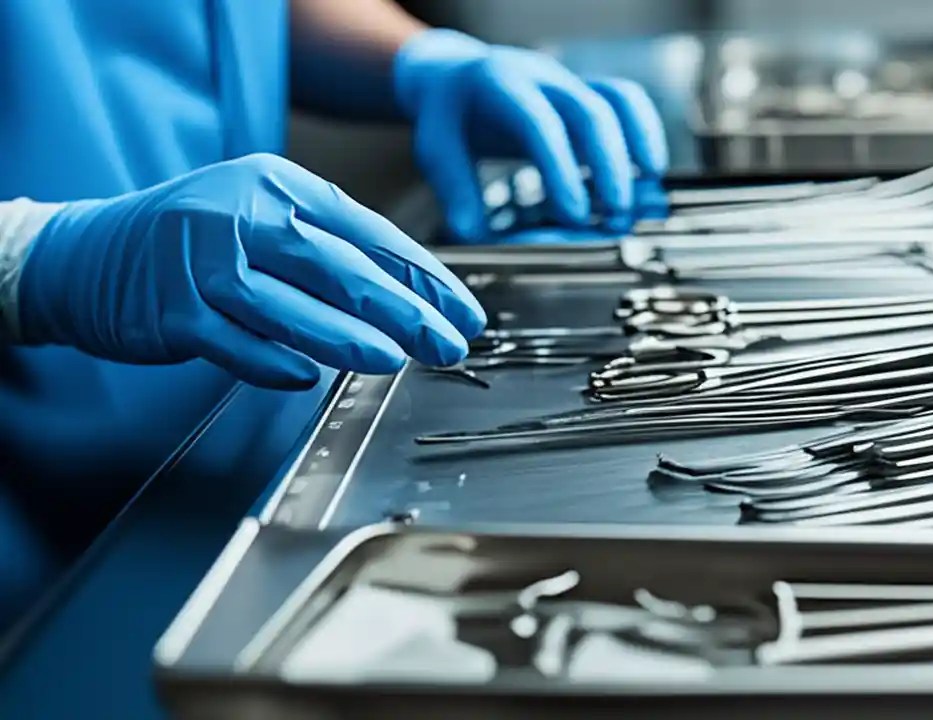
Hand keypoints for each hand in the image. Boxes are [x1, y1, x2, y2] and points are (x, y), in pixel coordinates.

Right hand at [18, 154, 485, 388]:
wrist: (84, 254)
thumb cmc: (193, 241)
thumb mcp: (264, 217)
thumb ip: (329, 249)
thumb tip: (409, 296)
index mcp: (280, 185)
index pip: (370, 232)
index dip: (424, 276)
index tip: (464, 311)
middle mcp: (243, 213)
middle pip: (338, 265)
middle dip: (404, 309)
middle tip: (448, 342)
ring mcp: (203, 261)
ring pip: (289, 302)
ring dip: (348, 336)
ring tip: (395, 359)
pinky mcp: (171, 309)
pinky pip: (232, 340)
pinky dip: (271, 359)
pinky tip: (308, 376)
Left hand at [393, 29, 668, 242]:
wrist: (456, 75)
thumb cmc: (447, 117)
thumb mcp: (435, 151)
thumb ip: (456, 193)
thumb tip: (479, 234)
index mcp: (498, 86)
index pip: (539, 124)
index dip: (562, 170)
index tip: (576, 217)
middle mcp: (541, 79)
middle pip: (590, 111)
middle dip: (610, 168)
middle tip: (616, 219)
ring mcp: (568, 83)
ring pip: (617, 100)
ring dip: (639, 148)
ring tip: (644, 200)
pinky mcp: (586, 93)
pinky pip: (627, 101)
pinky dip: (645, 134)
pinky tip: (649, 174)